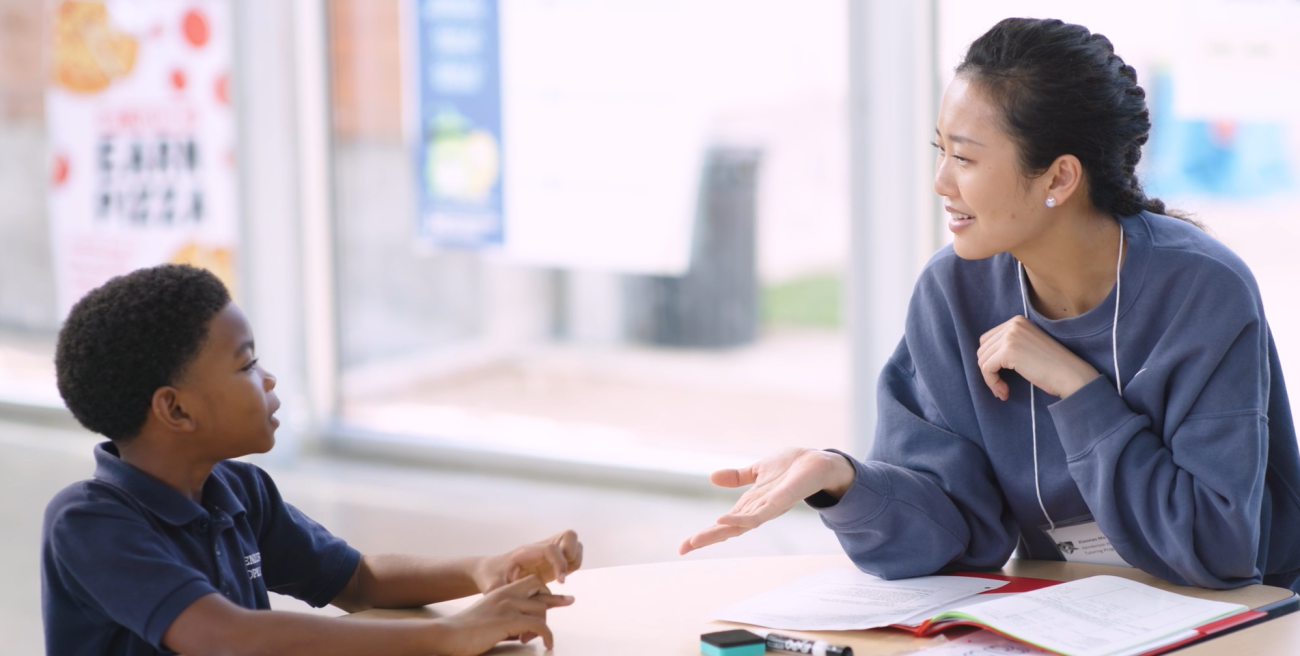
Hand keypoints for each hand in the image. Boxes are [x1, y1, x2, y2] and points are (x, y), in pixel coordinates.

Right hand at [432, 575, 573, 655]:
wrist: (447, 634)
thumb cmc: (465, 632)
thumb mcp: (489, 618)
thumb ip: (507, 620)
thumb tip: (525, 633)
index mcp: (501, 592)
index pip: (531, 583)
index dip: (547, 591)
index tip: (562, 598)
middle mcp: (506, 594)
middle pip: (540, 588)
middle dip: (553, 600)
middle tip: (562, 607)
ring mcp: (507, 606)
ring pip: (542, 608)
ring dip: (543, 625)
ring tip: (533, 639)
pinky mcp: (508, 620)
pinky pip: (539, 625)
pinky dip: (547, 635)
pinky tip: (547, 644)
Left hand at [474, 530, 582, 592]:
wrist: (489, 571)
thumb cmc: (490, 577)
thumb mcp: (493, 586)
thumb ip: (503, 592)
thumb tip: (513, 599)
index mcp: (527, 551)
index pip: (551, 548)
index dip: (559, 563)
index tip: (560, 582)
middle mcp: (541, 548)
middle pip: (569, 536)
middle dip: (573, 554)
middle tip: (563, 574)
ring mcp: (548, 553)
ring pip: (575, 545)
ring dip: (574, 560)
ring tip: (561, 578)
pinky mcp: (552, 561)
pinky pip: (572, 556)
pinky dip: (573, 566)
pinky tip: (560, 579)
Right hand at [679, 448, 854, 554]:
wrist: (820, 461)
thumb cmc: (792, 467)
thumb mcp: (758, 470)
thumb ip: (737, 477)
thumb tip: (712, 478)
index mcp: (752, 505)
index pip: (724, 523)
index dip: (705, 533)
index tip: (683, 545)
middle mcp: (759, 510)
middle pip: (729, 528)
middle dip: (707, 538)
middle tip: (684, 548)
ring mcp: (770, 507)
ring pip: (741, 524)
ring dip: (720, 530)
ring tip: (699, 537)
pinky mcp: (782, 500)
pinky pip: (760, 513)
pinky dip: (741, 517)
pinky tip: (724, 518)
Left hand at [977, 315, 1100, 399]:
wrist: (1071, 374)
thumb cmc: (1052, 366)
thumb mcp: (1028, 347)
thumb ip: (1009, 345)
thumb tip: (982, 357)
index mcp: (1017, 321)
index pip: (988, 340)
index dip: (990, 360)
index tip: (1000, 376)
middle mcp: (1012, 325)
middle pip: (983, 349)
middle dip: (988, 370)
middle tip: (1001, 387)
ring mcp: (1010, 336)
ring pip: (982, 360)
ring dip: (990, 379)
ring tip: (1003, 391)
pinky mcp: (1008, 351)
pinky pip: (986, 369)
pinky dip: (992, 383)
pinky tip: (1004, 392)